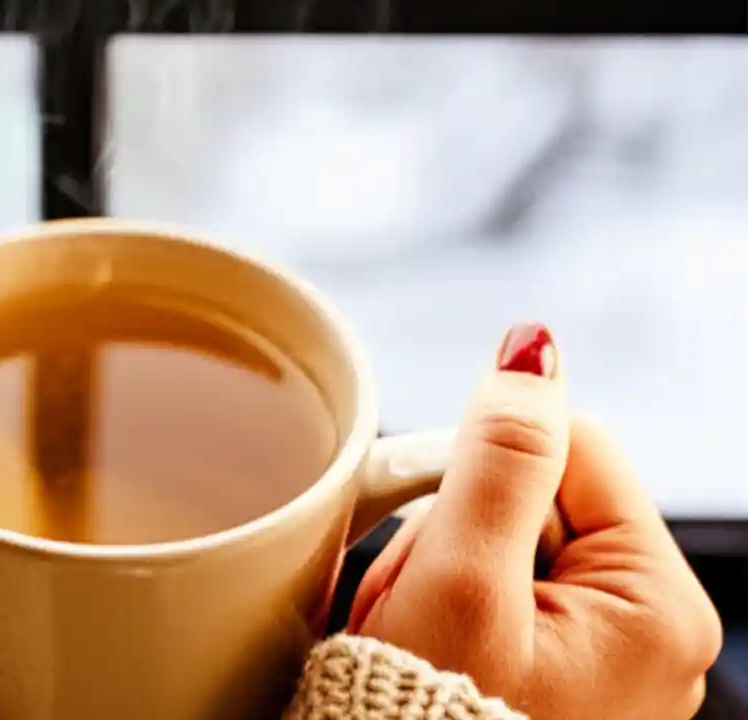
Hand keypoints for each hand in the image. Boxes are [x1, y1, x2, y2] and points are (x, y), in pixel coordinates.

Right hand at [348, 323, 721, 719]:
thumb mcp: (460, 577)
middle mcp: (650, 631)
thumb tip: (535, 347)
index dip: (487, 461)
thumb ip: (500, 454)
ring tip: (412, 632)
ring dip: (439, 567)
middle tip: (418, 599)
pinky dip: (445, 601)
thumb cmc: (425, 718)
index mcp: (657, 606)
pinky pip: (496, 589)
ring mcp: (604, 656)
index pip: (576, 450)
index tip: (428, 504)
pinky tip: (423, 644)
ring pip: (504, 540)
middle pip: (537, 498)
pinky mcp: (557, 671)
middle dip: (457, 532)